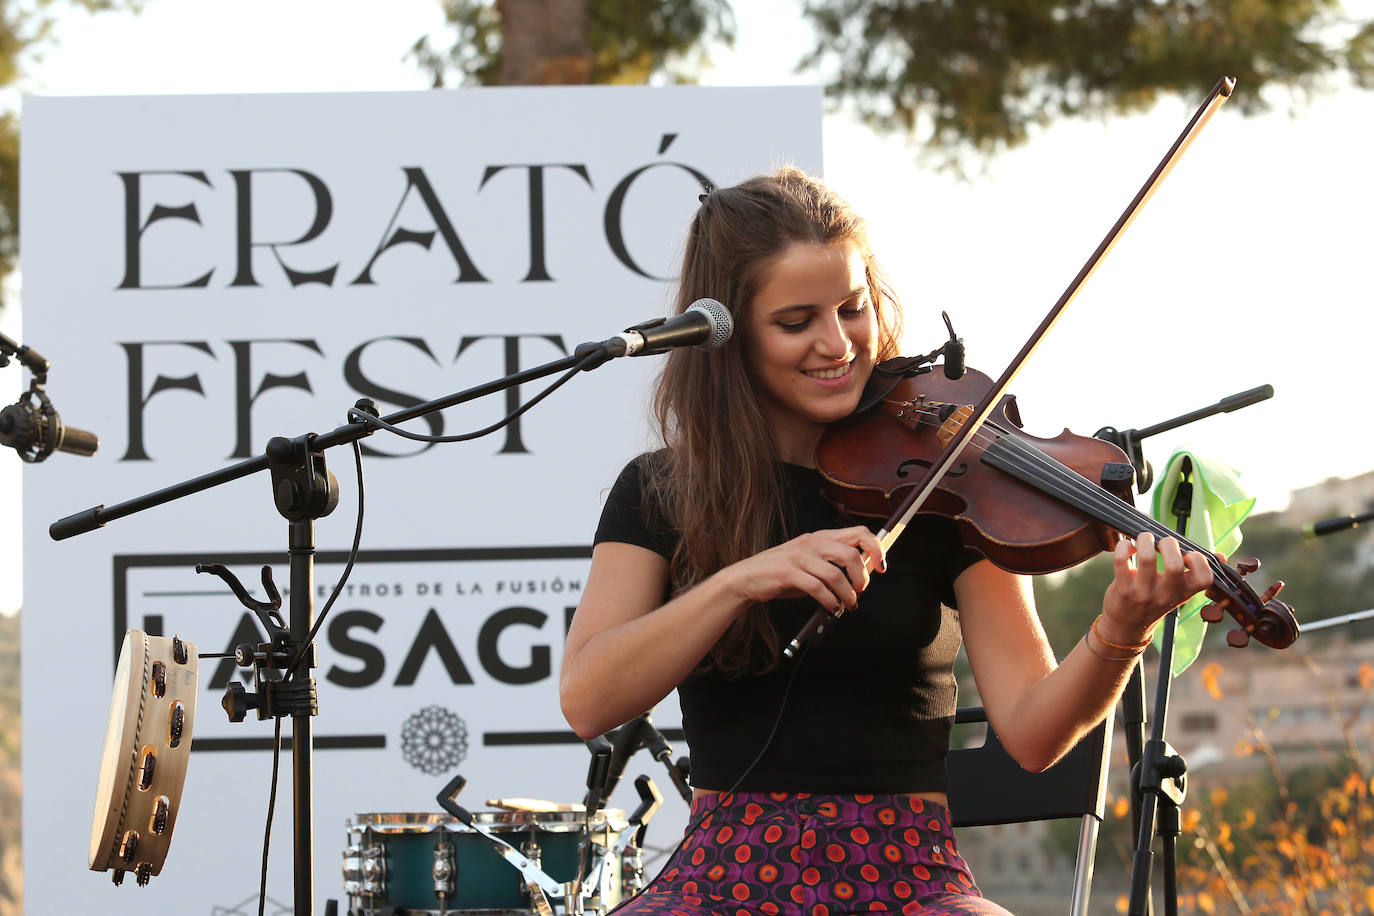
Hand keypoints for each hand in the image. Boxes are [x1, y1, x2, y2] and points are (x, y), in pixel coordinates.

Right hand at [722, 526, 885, 612]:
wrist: (747, 578)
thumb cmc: (782, 573)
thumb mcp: (810, 561)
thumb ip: (833, 562)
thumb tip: (863, 572)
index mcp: (820, 537)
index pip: (858, 532)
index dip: (875, 548)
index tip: (881, 566)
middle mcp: (811, 542)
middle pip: (850, 553)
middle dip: (862, 577)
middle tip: (861, 591)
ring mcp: (799, 557)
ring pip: (836, 574)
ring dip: (847, 595)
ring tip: (847, 605)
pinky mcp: (788, 573)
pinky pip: (817, 588)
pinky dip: (829, 601)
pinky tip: (831, 607)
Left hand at [1100, 532, 1212, 642]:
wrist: (1128, 627)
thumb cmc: (1156, 601)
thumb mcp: (1180, 591)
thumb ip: (1197, 573)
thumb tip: (1222, 557)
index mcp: (1184, 592)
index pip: (1204, 578)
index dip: (1198, 560)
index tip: (1187, 554)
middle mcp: (1165, 594)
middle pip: (1175, 565)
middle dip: (1169, 544)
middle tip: (1162, 542)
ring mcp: (1143, 592)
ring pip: (1147, 558)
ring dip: (1146, 540)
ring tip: (1144, 539)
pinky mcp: (1122, 588)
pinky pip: (1121, 560)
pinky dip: (1124, 546)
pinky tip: (1128, 547)